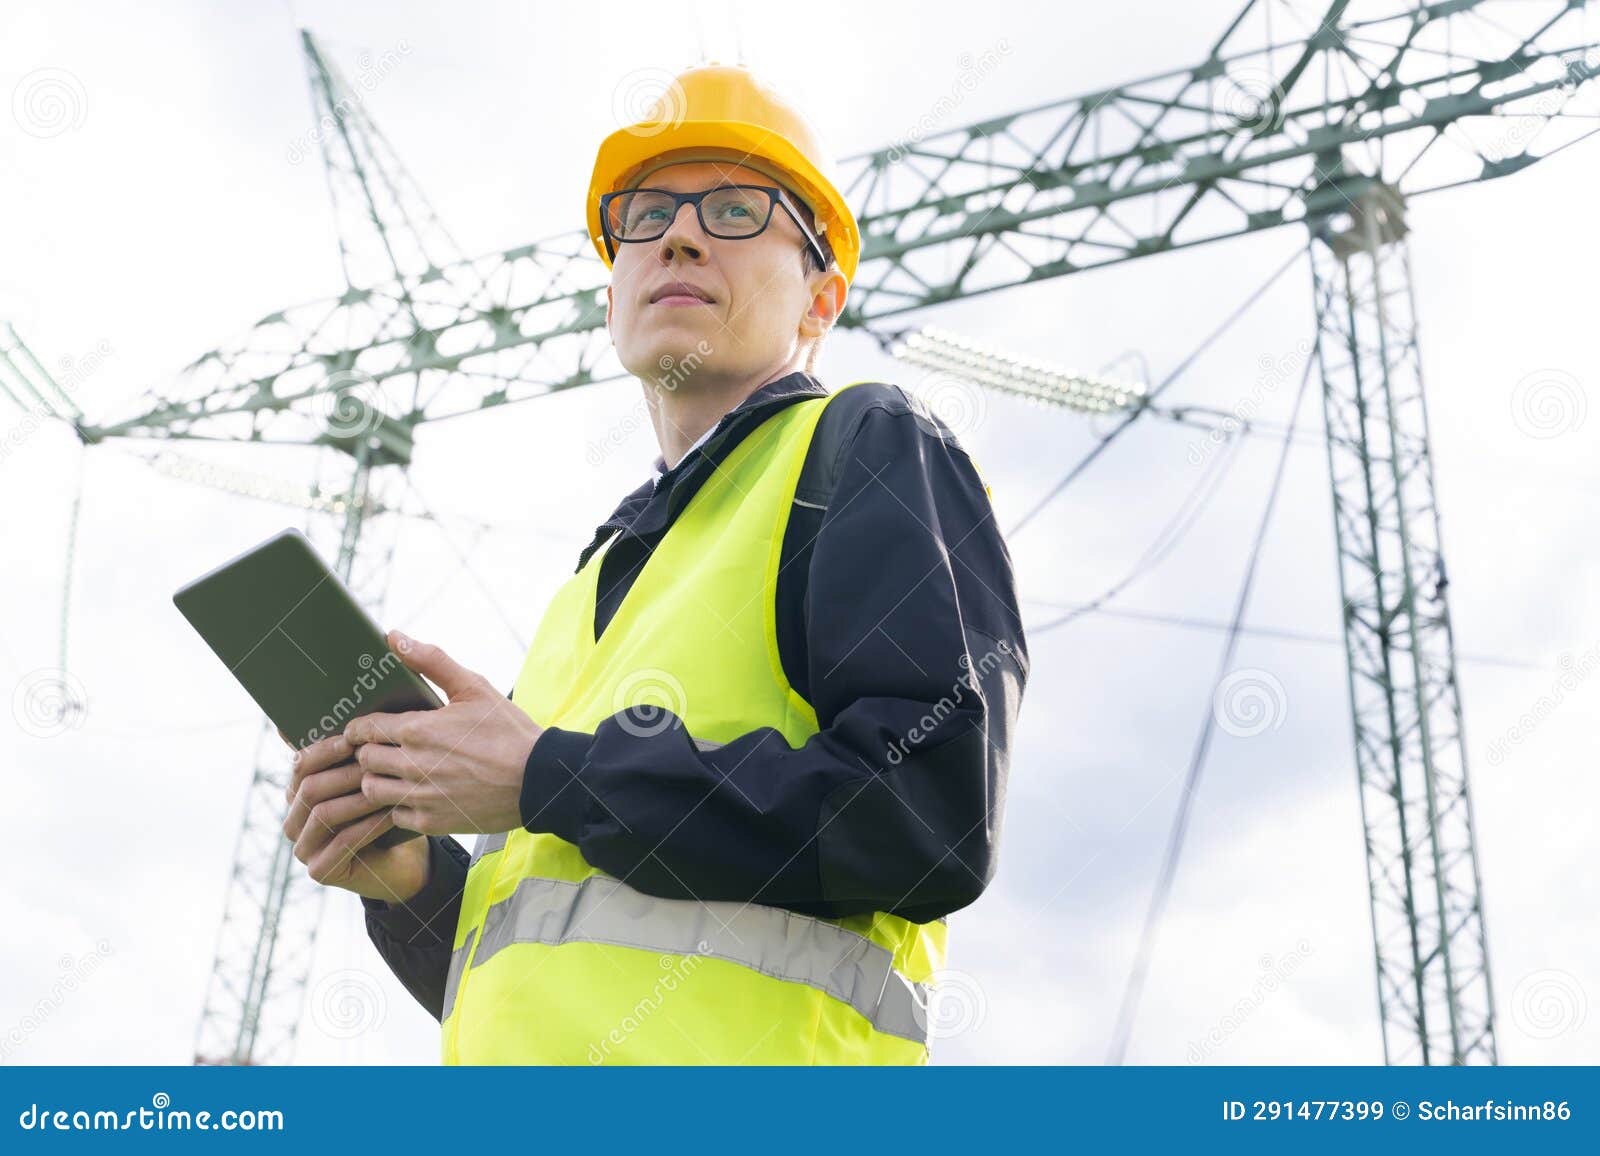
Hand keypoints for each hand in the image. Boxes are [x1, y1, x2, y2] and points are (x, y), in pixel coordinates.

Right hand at [280, 727, 429, 903]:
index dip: (324, 749)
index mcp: (298, 793)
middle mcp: (293, 820)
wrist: (404, 859)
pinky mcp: (319, 872)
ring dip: (359, 798)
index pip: (300, 764)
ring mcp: (303, 848)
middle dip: (345, 772)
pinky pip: (342, 843)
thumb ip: (354, 752)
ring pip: (324, 814)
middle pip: (309, 788)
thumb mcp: (370, 779)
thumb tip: (344, 711)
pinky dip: (368, 826)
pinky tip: (391, 814)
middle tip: (377, 761)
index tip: (353, 738)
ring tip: (388, 785)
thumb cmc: (386, 810)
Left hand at [343, 630, 542, 835]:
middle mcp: (413, 765)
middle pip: (364, 760)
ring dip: (377, 780)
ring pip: (371, 791)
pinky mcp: (432, 821)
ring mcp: (421, 796)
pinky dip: (399, 806)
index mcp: (418, 729)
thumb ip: (431, 660)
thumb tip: (393, 636)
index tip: (364, 729)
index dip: (359, 728)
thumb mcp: (474, 687)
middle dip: (368, 752)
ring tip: (394, 773)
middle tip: (382, 749)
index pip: (364, 729)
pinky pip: (395, 817)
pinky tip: (415, 794)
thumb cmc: (508, 731)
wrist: (538, 779)